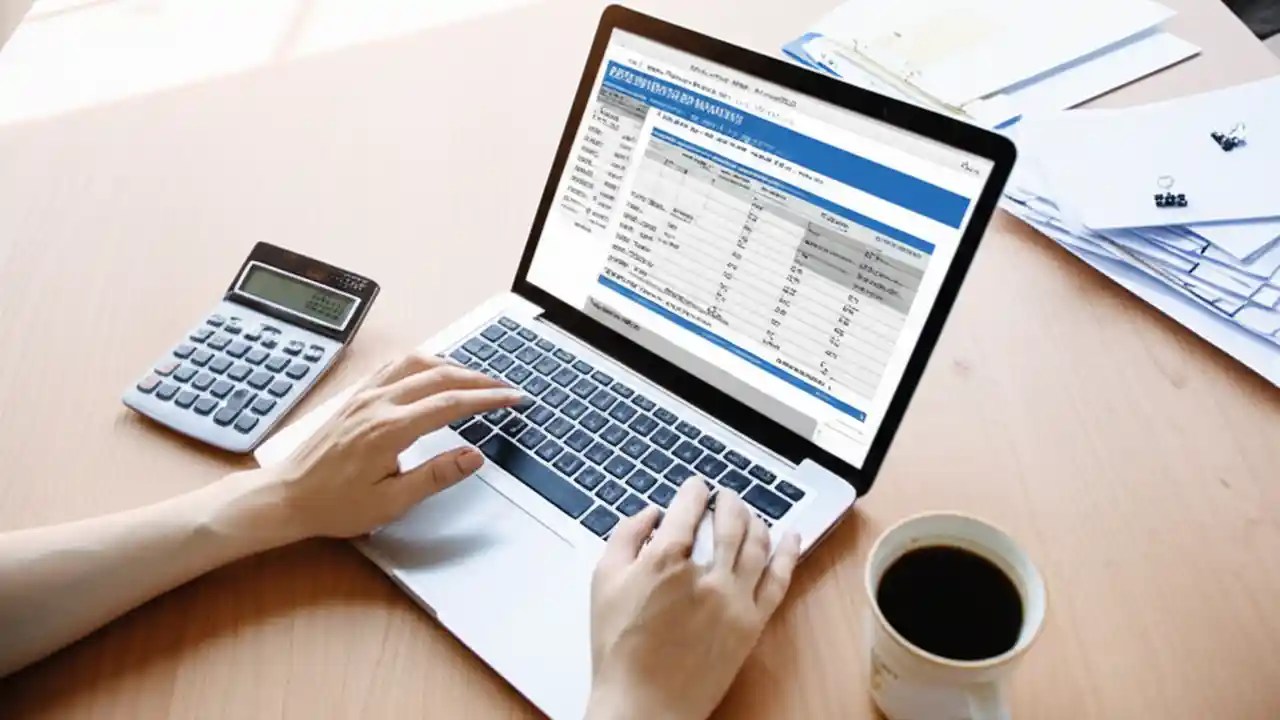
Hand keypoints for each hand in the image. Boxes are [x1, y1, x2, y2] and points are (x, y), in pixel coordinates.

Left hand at [262, 352, 522, 539]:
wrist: (288, 497)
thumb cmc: (336, 504)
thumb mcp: (392, 502)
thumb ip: (436, 475)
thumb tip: (474, 456)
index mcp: (390, 429)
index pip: (452, 403)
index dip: (488, 399)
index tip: (514, 398)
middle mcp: (378, 403)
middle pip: (440, 375)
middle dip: (479, 379)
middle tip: (506, 388)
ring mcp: (365, 395)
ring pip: (418, 361)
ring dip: (453, 365)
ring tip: (478, 378)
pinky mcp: (357, 395)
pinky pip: (396, 365)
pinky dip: (425, 362)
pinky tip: (435, 370)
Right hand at [586, 480, 800, 719]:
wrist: (644, 703)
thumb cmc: (618, 647)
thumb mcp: (603, 582)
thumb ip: (625, 537)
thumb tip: (651, 514)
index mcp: (666, 560)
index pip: (688, 509)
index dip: (693, 491)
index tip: (696, 487)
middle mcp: (706, 574)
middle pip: (728, 521)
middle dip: (728, 501)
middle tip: (725, 495)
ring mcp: (734, 599)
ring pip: (757, 544)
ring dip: (755, 519)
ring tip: (749, 512)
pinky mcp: (751, 623)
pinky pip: (779, 580)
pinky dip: (787, 553)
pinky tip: (790, 537)